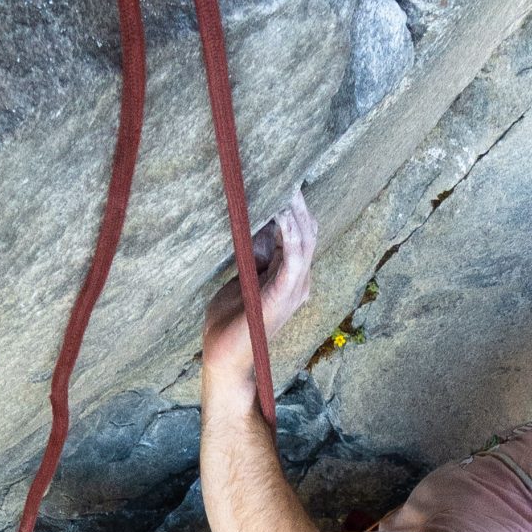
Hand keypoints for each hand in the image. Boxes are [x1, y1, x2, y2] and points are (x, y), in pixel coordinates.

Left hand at [202, 188, 317, 394]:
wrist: (223, 357)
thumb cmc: (230, 323)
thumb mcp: (243, 275)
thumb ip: (254, 251)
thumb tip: (257, 220)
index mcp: (288, 276)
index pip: (300, 232)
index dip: (293, 205)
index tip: (280, 178)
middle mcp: (297, 281)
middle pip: (308, 231)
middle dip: (297, 202)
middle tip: (285, 174)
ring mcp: (293, 289)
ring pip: (306, 240)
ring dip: (296, 212)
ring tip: (285, 186)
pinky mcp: (283, 296)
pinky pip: (295, 258)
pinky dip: (291, 233)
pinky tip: (283, 213)